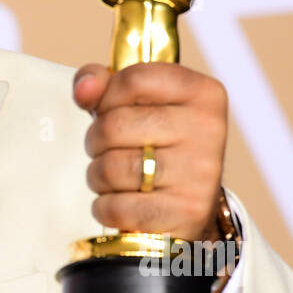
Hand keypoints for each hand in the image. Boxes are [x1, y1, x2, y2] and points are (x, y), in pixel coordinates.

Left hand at [73, 61, 227, 241]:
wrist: (189, 206)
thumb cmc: (158, 146)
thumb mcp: (140, 105)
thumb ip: (105, 84)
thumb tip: (84, 89)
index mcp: (202, 92)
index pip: (134, 80)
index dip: (107, 97)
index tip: (110, 110)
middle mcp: (208, 129)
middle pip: (114, 125)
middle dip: (96, 141)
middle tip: (108, 149)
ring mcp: (200, 173)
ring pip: (112, 168)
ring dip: (98, 176)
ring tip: (114, 177)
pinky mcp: (187, 212)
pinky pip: (118, 206)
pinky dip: (106, 207)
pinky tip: (121, 201)